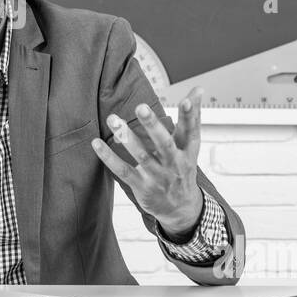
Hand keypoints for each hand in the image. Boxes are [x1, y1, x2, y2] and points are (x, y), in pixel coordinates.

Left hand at [90, 87, 205, 238]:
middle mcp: (174, 163)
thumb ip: (192, 116)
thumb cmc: (183, 168)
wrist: (181, 208)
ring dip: (127, 137)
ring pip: (141, 156)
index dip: (190, 116)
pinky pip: (123, 171)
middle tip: (141, 107)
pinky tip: (97, 143)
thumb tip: (198, 89)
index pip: (190, 131)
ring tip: (113, 119)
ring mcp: (158, 176)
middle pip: (164, 144)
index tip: (186, 100)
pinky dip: (109, 158)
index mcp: (187, 150)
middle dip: (153, 125)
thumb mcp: (190, 145)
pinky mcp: (142, 186)